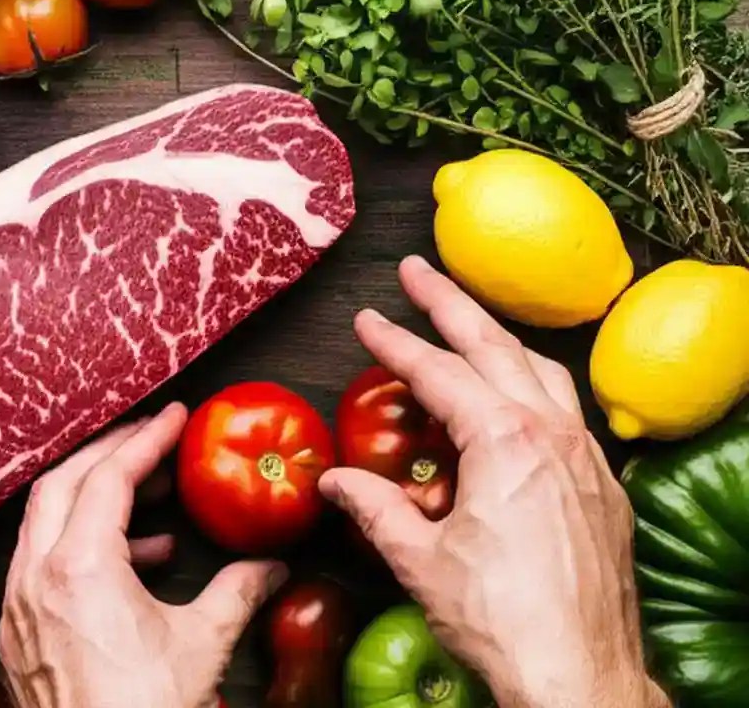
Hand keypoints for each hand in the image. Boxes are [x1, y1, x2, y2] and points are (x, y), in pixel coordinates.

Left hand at [0, 404, 286, 707]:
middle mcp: (34, 580)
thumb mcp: (204, 647)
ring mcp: (18, 608)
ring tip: (154, 510)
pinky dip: (79, 546)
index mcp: (78, 569)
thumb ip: (238, 593)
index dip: (146, 440)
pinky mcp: (18, 636)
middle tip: (152, 443)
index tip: (175, 418)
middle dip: (107, 455)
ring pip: (43, 523)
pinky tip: (129, 569)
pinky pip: (39, 565)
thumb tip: (270, 568)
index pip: (109, 478)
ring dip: (94, 502)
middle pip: (61, 484)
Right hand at [320, 256, 669, 707]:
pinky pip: (568, 413)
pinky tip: (518, 399)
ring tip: (467, 321)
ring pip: (543, 372)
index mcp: (504, 443)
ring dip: (500, 339)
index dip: (397, 342)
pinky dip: (534, 386)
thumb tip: (334, 482)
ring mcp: (586, 460)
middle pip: (497, 347)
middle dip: (452, 302)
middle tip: (418, 269)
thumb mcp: (419, 560)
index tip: (368, 317)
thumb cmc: (500, 620)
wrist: (579, 674)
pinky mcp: (603, 489)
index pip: (440, 372)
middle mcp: (552, 436)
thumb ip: (374, 509)